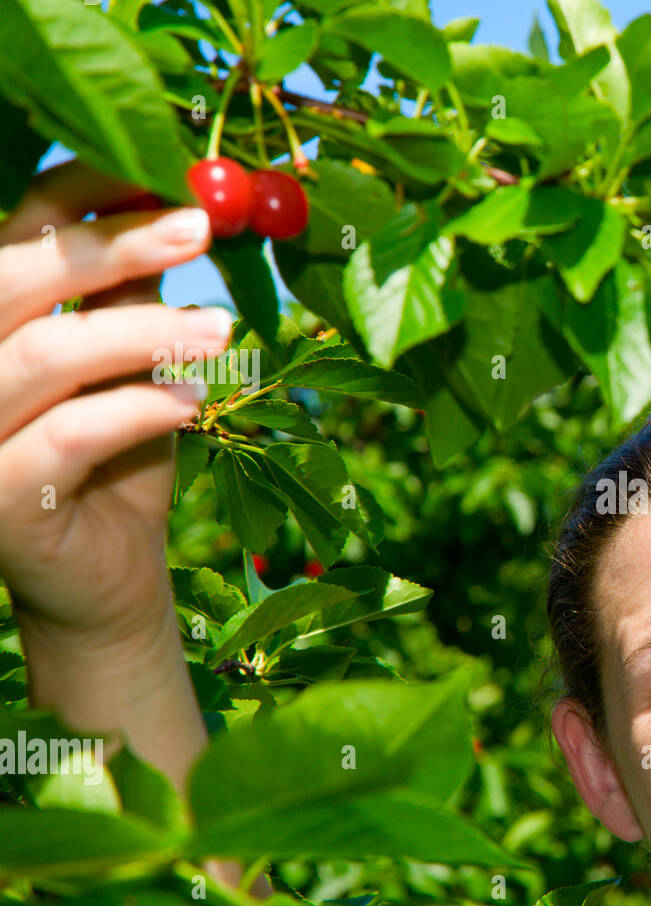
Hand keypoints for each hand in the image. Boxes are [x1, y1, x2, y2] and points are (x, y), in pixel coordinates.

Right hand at [0, 159, 230, 639]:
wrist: (107, 579)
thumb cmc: (119, 462)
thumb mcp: (132, 365)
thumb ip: (136, 295)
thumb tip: (181, 207)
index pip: (17, 227)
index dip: (84, 189)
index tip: (170, 173)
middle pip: (14, 278)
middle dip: (111, 244)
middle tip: (202, 226)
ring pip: (43, 356)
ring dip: (143, 334)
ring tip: (221, 331)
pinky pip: (70, 436)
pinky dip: (140, 411)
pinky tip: (195, 404)